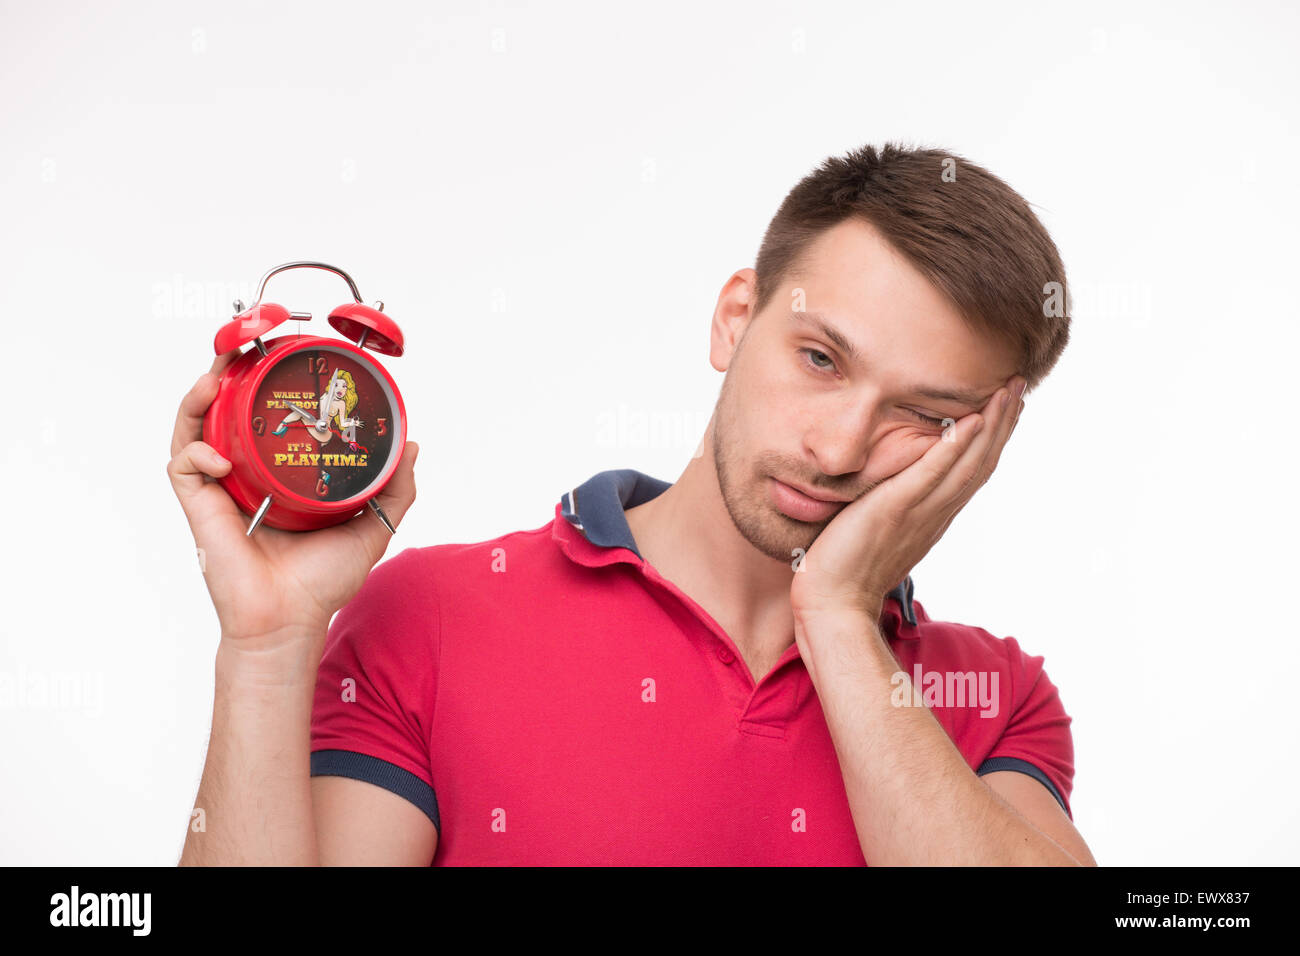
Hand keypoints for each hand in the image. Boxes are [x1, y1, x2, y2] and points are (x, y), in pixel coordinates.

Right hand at [167, 349, 419, 650]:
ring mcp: (220, 488)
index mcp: (281, 474)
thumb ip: (396, 489)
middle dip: (228, 374)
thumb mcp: (374, 526)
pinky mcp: (199, 506)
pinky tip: (221, 456)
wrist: (291, 621)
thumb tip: (411, 446)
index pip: (268, 418)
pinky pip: (184, 464)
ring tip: (216, 376)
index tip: (283, 356)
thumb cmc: (323, 581)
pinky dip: (198, 452)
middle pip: (227, 411)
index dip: (268, 384)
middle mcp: (247, 474)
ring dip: (200, 396)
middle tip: (243, 347)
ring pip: (195, 427)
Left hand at [789, 374, 1025, 622]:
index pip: (972, 471)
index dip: (992, 438)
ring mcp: (920, 511)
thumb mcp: (879, 531)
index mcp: (934, 517)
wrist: (834, 604)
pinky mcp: (897, 509)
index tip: (1006, 408)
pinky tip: (972, 420)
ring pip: (968, 462)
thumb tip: (889, 492)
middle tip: (1019, 385)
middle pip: (981, 462)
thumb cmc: (846, 571)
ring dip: (992, 424)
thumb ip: (893, 510)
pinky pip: (933, 472)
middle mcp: (936, 513)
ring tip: (1009, 390)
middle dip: (1003, 423)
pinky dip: (955, 446)